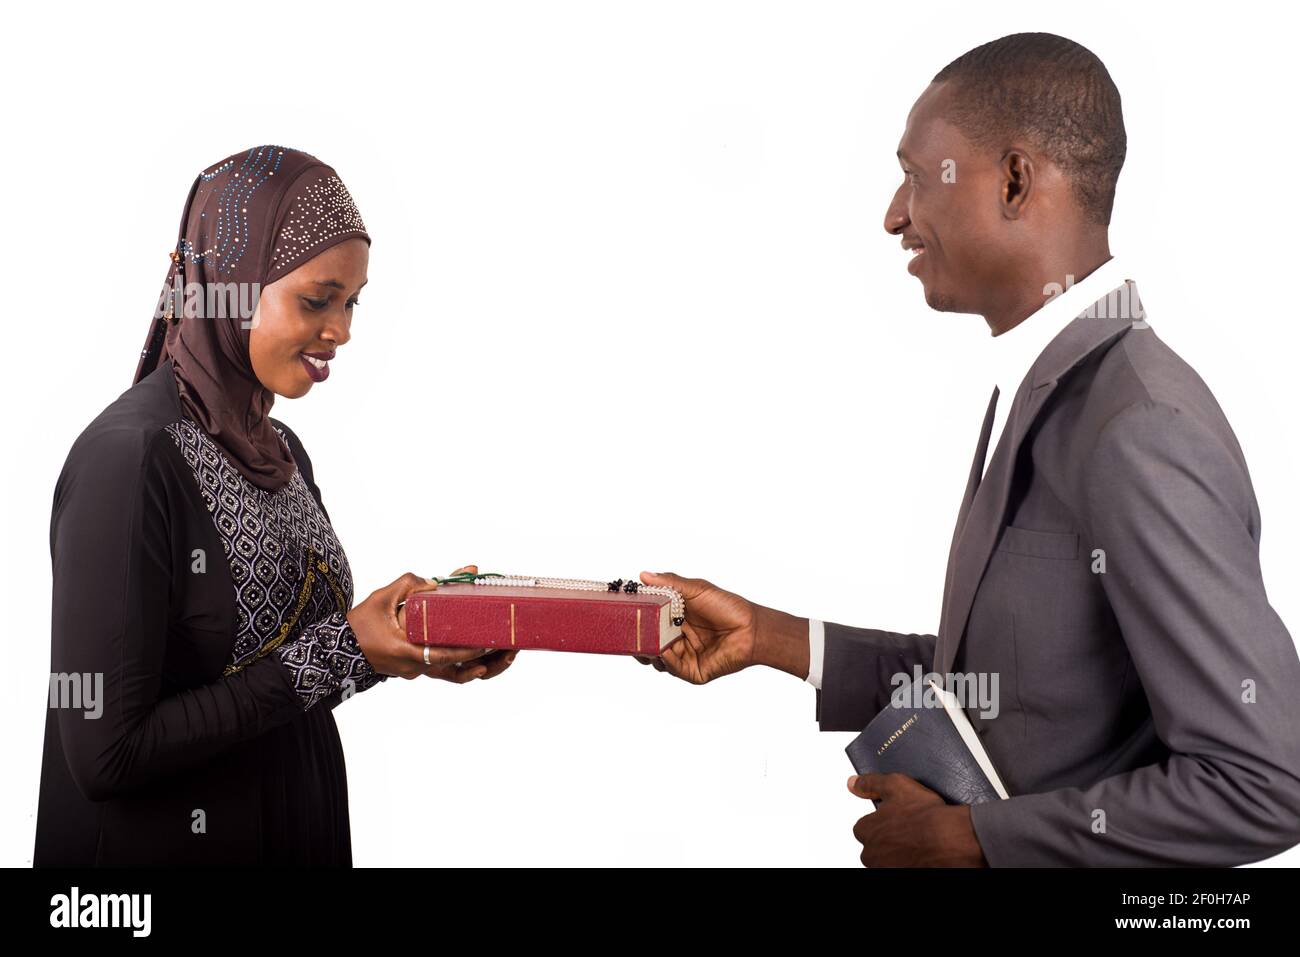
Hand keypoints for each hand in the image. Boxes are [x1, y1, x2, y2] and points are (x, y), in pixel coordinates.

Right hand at [350, 565, 515, 682]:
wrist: (340, 649)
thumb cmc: (360, 624)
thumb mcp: (383, 598)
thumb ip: (411, 586)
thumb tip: (440, 582)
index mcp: (406, 652)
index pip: (445, 655)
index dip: (470, 650)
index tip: (491, 641)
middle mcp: (415, 667)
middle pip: (458, 670)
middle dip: (486, 661)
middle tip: (511, 649)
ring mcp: (417, 671)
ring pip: (455, 673)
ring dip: (480, 665)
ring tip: (505, 653)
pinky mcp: (417, 668)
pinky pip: (446, 669)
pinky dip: (465, 662)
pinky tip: (483, 651)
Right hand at [631, 571, 759, 682]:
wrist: (751, 629)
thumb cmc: (727, 606)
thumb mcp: (696, 589)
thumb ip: (670, 583)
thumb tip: (643, 575)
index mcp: (675, 620)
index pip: (648, 623)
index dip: (636, 621)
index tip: (622, 615)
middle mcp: (677, 639)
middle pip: (648, 643)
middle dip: (637, 641)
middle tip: (627, 635)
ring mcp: (684, 656)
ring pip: (657, 659)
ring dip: (649, 652)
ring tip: (645, 644)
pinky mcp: (693, 671)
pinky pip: (673, 669)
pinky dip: (666, 661)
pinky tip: (664, 651)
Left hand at [848, 773, 988, 866]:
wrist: (950, 840)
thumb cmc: (925, 815)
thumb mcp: (895, 785)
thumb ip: (870, 783)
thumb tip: (853, 783)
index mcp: (865, 831)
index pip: (864, 827)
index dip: (881, 821)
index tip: (895, 818)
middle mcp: (871, 854)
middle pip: (875, 846)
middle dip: (888, 840)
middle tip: (909, 830)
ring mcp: (886, 869)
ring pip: (888, 860)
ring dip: (898, 853)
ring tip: (918, 842)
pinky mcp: (902, 877)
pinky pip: (902, 868)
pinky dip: (910, 863)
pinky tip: (922, 855)